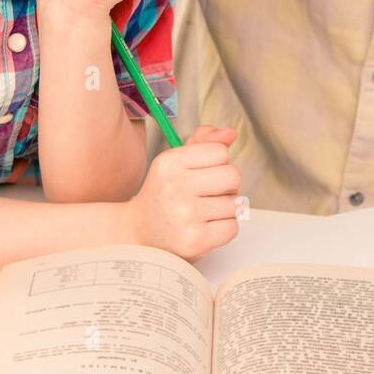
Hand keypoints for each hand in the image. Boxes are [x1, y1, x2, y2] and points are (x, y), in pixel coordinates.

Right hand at [121, 124, 241, 261]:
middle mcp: (175, 187)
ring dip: (225, 209)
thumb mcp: (175, 162)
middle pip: (233, 176)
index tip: (203, 175)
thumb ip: (204, 142)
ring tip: (204, 213)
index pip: (220, 152)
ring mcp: (185, 215)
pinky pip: (232, 228)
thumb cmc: (162, 196)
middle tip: (208, 194)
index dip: (218, 164)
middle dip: (227, 186)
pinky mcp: (195, 240)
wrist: (138, 233)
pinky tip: (205, 228)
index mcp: (170, 163)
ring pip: (235, 204)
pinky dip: (224, 229)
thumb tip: (230, 133)